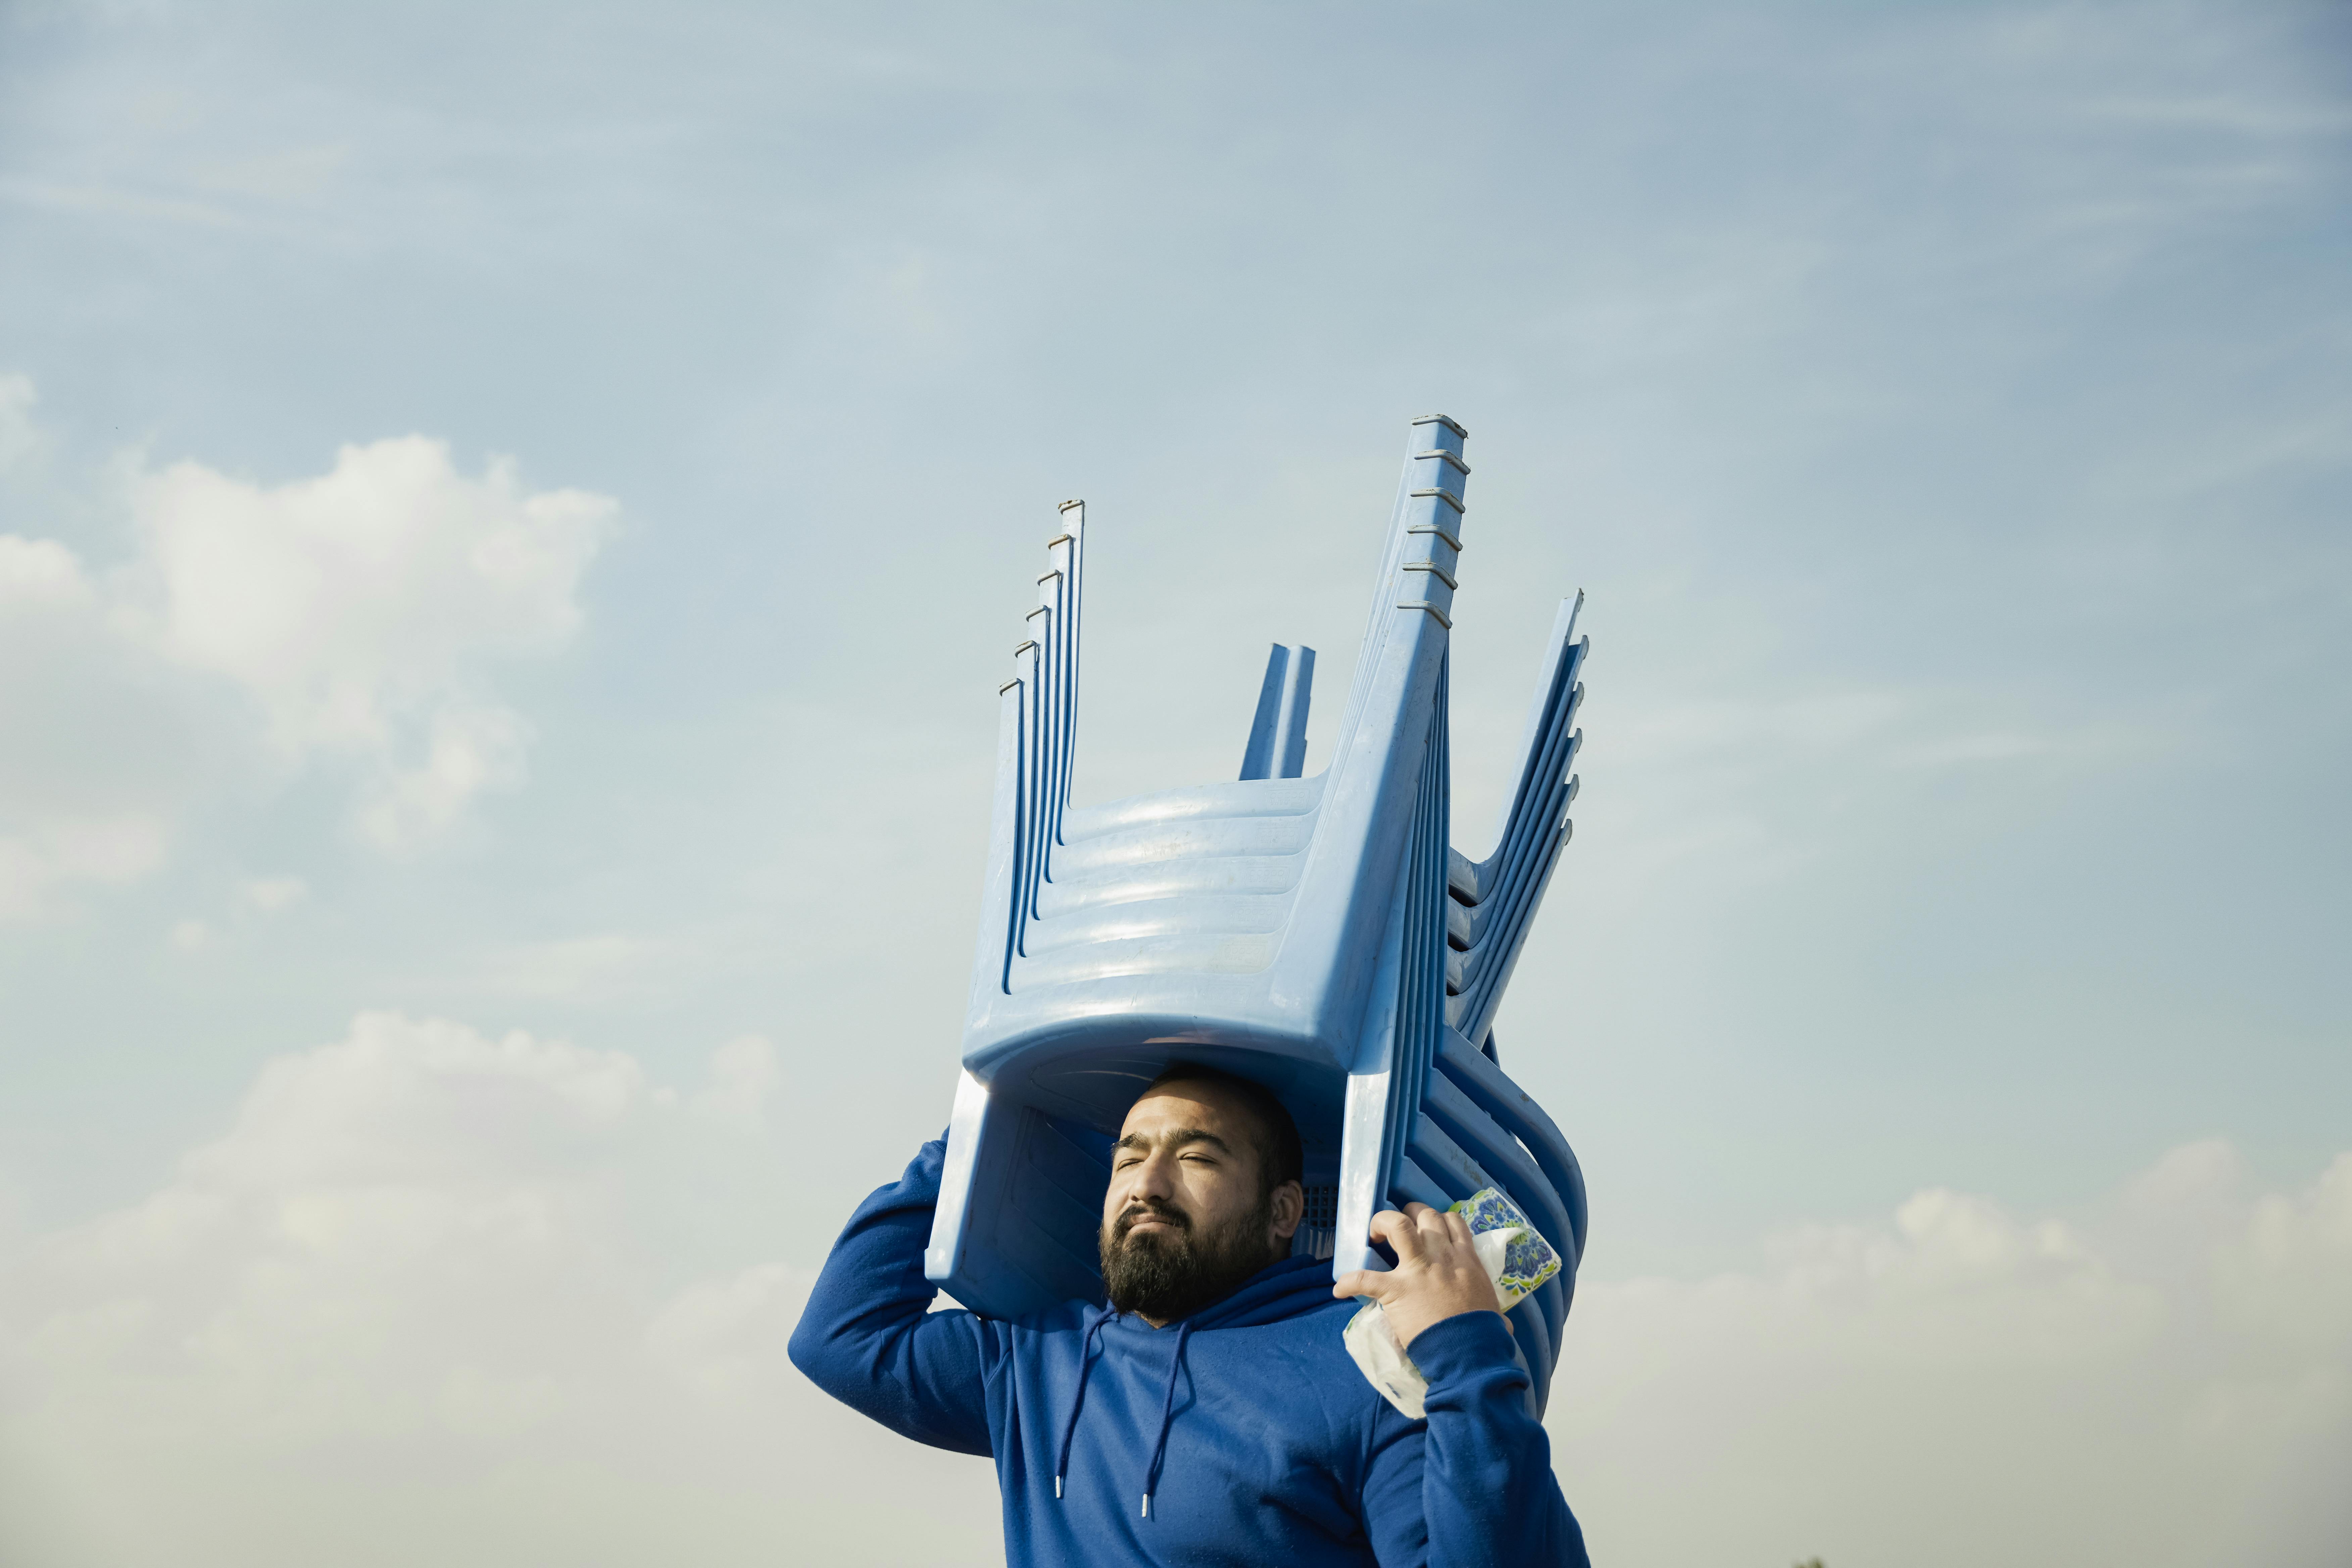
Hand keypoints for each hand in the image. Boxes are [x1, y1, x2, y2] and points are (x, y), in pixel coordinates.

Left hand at [1332, 1203, 1505, 1350]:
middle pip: (1425, 1214)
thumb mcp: (1492, 1310)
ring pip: (1397, 1225)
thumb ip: (1492, 1310)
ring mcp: (1418, 1270)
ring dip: (1382, 1223)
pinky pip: (1365, 1278)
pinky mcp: (1397, 1290)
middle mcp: (1442, 1257)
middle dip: (1409, 1214)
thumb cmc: (1484, 1334)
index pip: (1453, 1221)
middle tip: (1398, 1229)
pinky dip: (1349, 1281)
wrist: (1469, 1352)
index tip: (1428, 1227)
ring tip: (1374, 1235)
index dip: (1438, 1219)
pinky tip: (1340, 1288)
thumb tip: (1504, 1326)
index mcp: (1466, 1260)